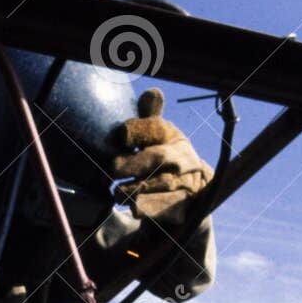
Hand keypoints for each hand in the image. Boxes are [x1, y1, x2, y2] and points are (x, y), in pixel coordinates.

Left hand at [111, 88, 212, 226]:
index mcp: (173, 137)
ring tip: (117, 193)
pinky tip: (135, 210)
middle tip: (113, 169)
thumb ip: (147, 122)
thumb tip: (153, 93)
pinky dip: (150, 209)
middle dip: (135, 163)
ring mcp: (187, 184)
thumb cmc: (161, 165)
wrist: (188, 198)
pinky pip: (168, 208)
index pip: (157, 128)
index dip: (139, 129)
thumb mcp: (156, 141)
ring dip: (137, 189)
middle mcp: (184, 159)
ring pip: (162, 185)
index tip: (121, 135)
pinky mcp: (185, 207)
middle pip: (160, 157)